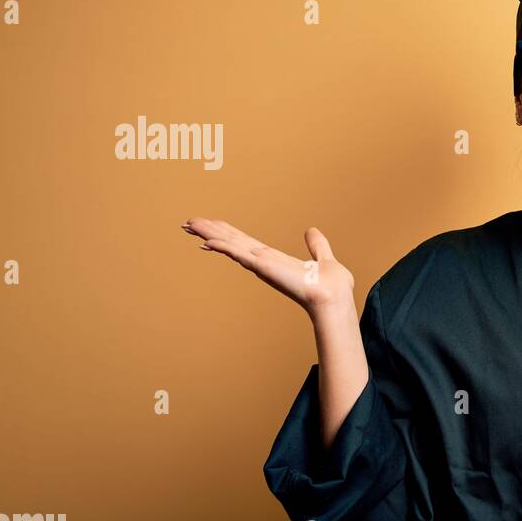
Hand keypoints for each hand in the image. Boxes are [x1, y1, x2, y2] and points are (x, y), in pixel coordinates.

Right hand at [181, 218, 354, 318]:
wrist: (334, 297)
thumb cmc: (331, 286)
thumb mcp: (323, 259)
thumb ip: (317, 245)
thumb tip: (311, 231)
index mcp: (275, 260)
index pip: (246, 243)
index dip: (228, 234)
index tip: (211, 227)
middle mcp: (264, 262)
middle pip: (231, 242)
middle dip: (210, 232)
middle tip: (188, 223)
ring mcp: (262, 265)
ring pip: (230, 245)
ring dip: (209, 234)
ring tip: (188, 224)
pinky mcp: (264, 268)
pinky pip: (239, 254)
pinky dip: (223, 247)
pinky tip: (206, 241)